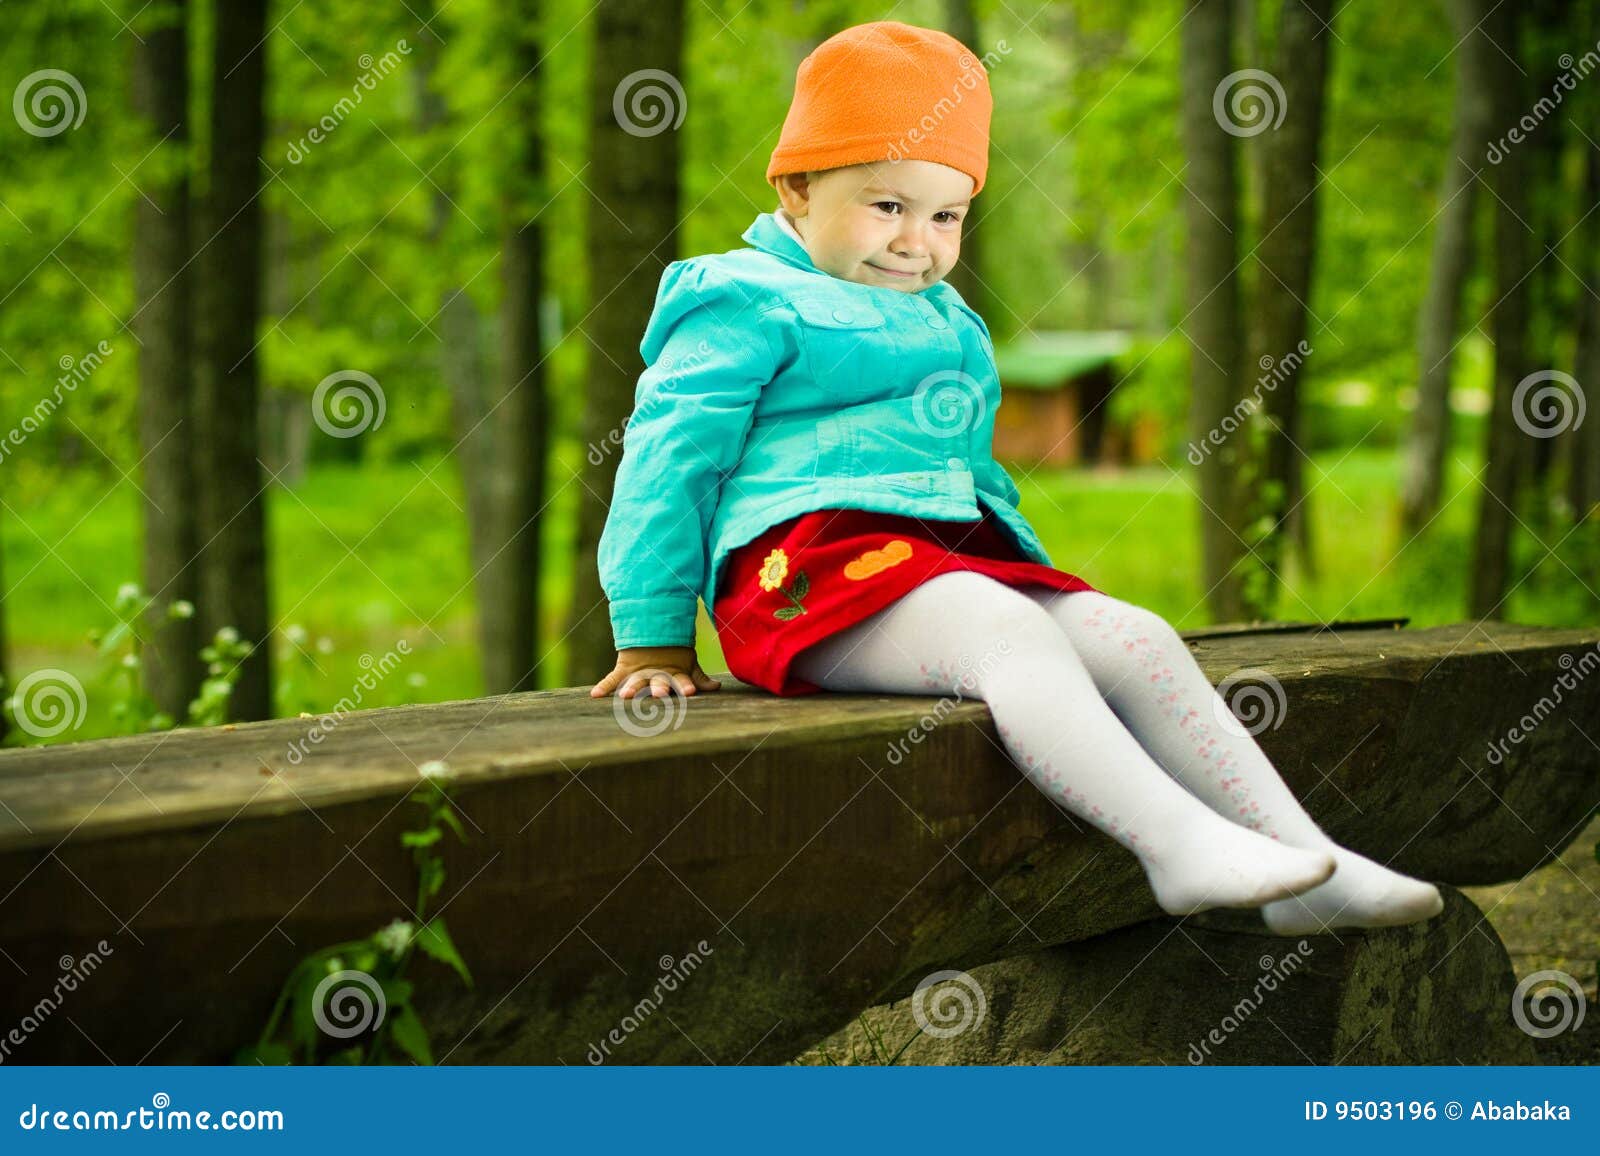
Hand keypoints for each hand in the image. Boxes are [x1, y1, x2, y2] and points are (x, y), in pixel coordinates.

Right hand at [589, 646, 722, 698]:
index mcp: (674, 674)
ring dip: (631, 688)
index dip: (686, 685)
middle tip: (660, 694)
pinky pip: (612, 678)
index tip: (690, 691)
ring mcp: (640, 672)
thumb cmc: (674, 655)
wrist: (652, 631)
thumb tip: (718, 687)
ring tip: (625, 696)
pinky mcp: (624, 669)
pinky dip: (603, 686)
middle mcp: (657, 674)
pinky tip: (594, 695)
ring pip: (635, 681)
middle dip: (660, 688)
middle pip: (658, 682)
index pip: (682, 680)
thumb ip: (699, 678)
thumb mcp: (689, 665)